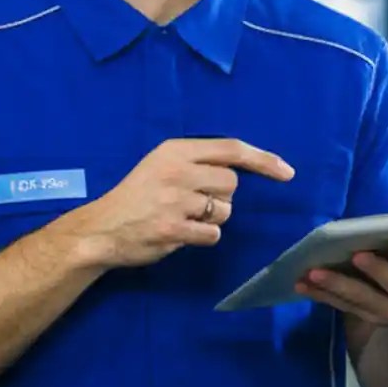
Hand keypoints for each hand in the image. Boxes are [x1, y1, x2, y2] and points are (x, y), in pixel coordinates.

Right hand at [64, 138, 294, 268]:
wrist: (100, 229)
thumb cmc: (137, 195)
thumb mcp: (162, 164)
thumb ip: (198, 162)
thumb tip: (244, 169)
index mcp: (175, 150)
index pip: (231, 149)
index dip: (263, 160)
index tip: (287, 172)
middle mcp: (178, 171)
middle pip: (232, 184)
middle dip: (222, 197)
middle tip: (194, 203)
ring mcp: (175, 201)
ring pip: (225, 211)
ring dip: (212, 219)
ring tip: (182, 217)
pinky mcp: (174, 230)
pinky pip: (213, 235)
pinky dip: (202, 237)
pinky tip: (179, 233)